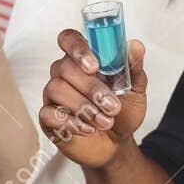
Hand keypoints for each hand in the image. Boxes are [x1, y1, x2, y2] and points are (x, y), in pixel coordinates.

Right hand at [39, 31, 147, 168]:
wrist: (117, 144)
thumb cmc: (123, 112)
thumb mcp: (135, 89)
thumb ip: (133, 67)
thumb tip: (135, 45)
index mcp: (84, 60)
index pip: (69, 39)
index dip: (77, 48)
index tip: (94, 65)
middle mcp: (65, 74)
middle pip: (65, 67)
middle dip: (91, 88)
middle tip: (112, 106)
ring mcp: (54, 95)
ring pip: (57, 88)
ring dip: (84, 107)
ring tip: (104, 121)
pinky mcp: (48, 117)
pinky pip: (49, 113)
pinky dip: (71, 122)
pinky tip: (88, 129)